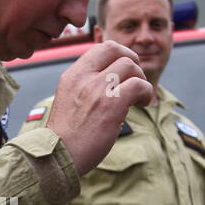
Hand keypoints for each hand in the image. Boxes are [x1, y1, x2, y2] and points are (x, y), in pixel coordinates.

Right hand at [46, 41, 152, 175]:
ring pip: (130, 66)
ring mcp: (97, 89)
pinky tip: (142, 104)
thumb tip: (111, 82)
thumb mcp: (70, 101)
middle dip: (133, 63)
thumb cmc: (65, 137)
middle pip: (117, 51)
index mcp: (73, 75)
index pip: (101, 47)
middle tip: (135, 81)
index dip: (120, 54)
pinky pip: (139, 85)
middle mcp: (84, 77)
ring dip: (141, 80)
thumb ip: (86, 87)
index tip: (124, 71)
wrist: (57, 157)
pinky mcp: (111, 104)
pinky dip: (146, 93)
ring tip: (139, 98)